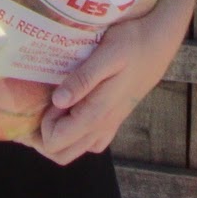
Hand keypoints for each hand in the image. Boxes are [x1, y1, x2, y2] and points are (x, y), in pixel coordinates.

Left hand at [30, 16, 172, 164]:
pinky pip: (88, 141)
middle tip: (38, 109)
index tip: (45, 100)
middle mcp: (102, 127)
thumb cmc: (132, 43)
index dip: (41, 126)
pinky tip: (70, 110)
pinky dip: (73, 133)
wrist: (159, 42)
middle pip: (61, 155)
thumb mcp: (107, 54)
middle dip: (42, 139)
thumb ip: (83, 79)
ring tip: (50, 109)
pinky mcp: (113, 120)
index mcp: (97, 114)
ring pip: (74, 151)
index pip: (55, 142)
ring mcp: (108, 126)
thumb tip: (58, 100)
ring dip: (56, 137)